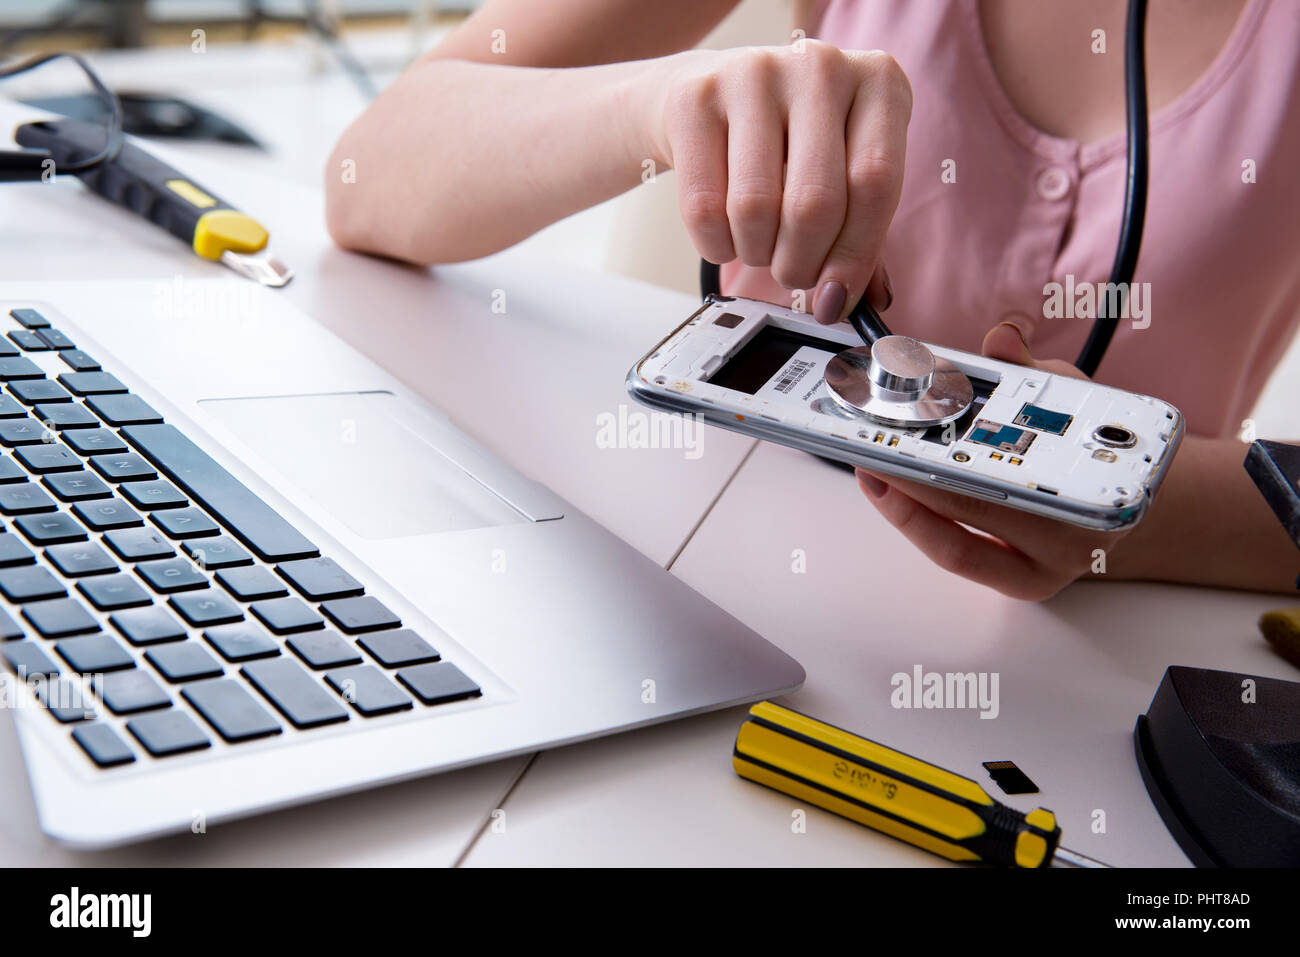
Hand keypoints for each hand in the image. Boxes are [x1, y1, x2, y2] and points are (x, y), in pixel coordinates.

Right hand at [646, 40, 910, 322]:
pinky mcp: (695, 98)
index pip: (876, 184)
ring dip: (755, 254)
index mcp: (880, 83)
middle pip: (815, 203)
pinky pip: (704, 208)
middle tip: (792, 274)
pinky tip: (724, 232)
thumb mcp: (842, 175)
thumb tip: (866, 303)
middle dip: (800, 264)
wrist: (707, 94)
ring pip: (756, 210)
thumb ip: (863, 238)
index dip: (854, 256)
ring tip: (758, 245)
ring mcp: (754, 74)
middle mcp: (821, 67)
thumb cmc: (787, 142)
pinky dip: (715, 244)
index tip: (835, 298)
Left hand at [855, 322, 1129, 599]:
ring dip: (905, 511)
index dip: (956, 452)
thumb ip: (1034, 372)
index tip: (906, 430)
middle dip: (910, 482)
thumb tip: (1002, 337)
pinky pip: (958, 557)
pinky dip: (920, 526)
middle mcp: (1070, 545)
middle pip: (973, 514)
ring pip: (956, 549)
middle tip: (867, 450)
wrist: (1126, 504)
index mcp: (1094, 495)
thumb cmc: (1092, 449)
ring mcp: (1042, 573)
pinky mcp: (1017, 584)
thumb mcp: (1077, 403)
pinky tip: (892, 492)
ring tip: (870, 471)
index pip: (1008, 476)